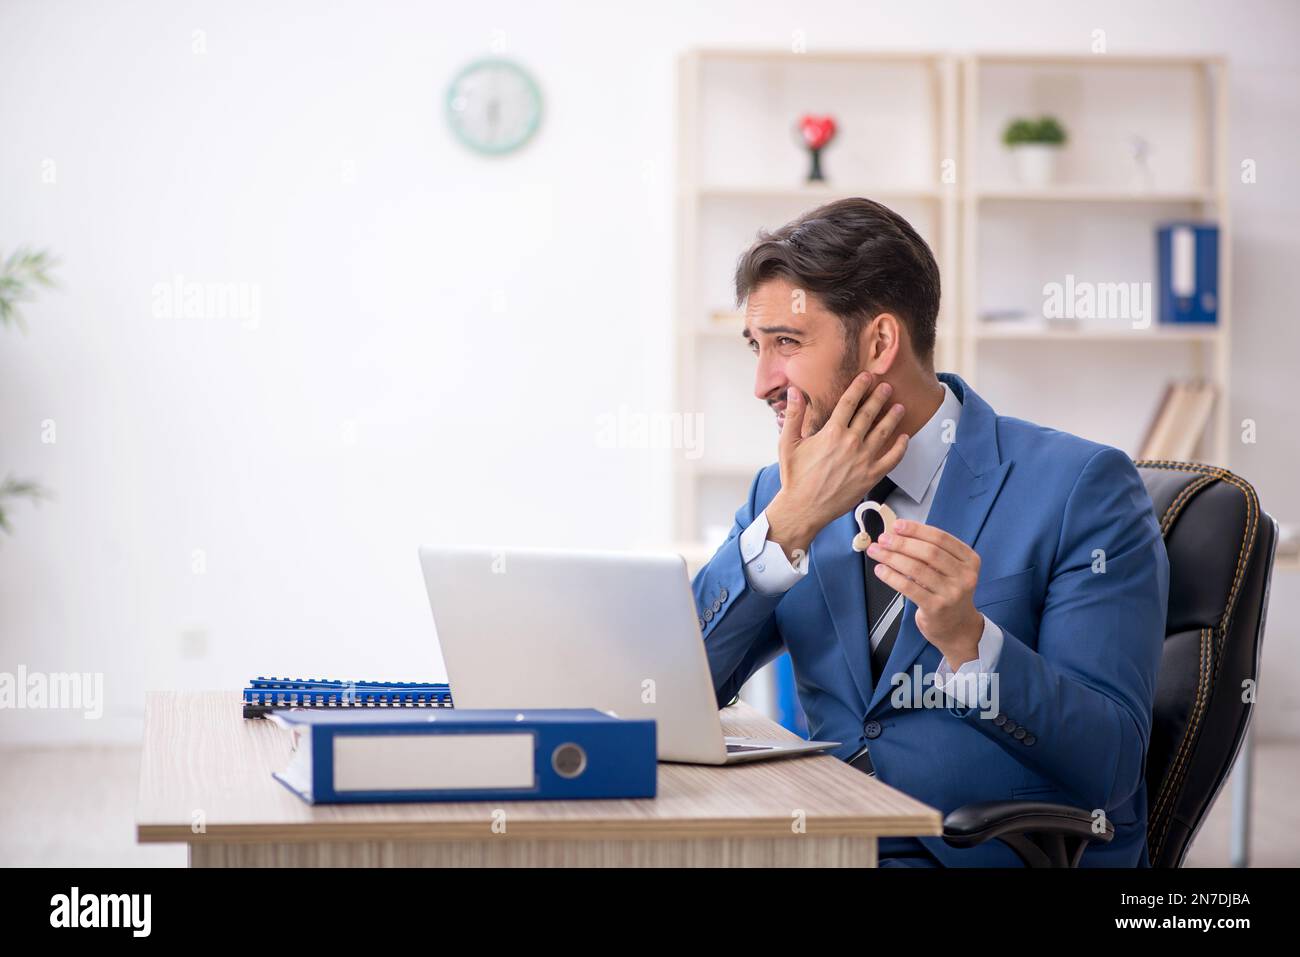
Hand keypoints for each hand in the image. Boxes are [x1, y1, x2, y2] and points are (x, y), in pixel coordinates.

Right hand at [765, 372, 907, 560]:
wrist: (803, 508)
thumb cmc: (794, 477)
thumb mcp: (788, 443)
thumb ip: (794, 415)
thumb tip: (793, 391)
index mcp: (832, 432)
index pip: (849, 402)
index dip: (859, 387)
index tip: (867, 377)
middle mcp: (851, 443)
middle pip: (870, 413)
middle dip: (880, 397)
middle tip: (888, 387)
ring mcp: (863, 460)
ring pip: (884, 432)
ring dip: (893, 418)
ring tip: (900, 408)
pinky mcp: (871, 477)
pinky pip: (892, 459)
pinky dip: (900, 447)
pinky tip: (904, 438)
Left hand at [866, 519, 983, 669]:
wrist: (957, 627)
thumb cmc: (948, 592)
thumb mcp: (950, 569)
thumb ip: (931, 552)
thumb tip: (898, 533)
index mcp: (969, 560)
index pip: (941, 538)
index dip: (916, 530)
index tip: (897, 525)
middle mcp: (964, 576)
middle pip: (929, 552)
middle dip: (902, 543)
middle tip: (882, 538)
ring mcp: (952, 593)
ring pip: (917, 569)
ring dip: (892, 557)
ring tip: (876, 551)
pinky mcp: (936, 608)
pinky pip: (909, 587)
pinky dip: (891, 576)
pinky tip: (881, 570)